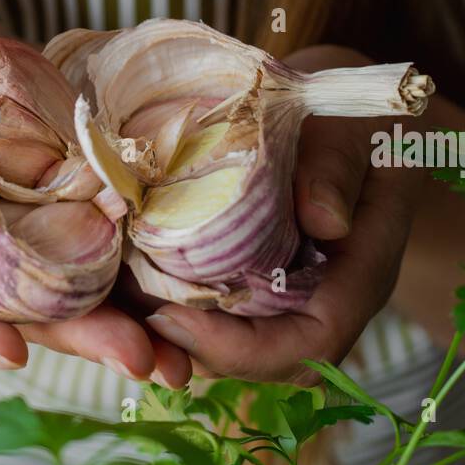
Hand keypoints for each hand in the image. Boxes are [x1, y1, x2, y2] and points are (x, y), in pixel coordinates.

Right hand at [0, 1, 191, 386]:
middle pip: (18, 313)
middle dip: (78, 342)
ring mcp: (35, 236)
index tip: (10, 351)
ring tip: (180, 360)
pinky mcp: (81, 215)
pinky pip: (112, 256)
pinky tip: (194, 306)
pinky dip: (149, 287)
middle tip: (138, 360)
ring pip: (74, 299)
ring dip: (125, 332)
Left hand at [142, 45, 428, 382]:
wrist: (344, 108)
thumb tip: (325, 220)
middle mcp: (318, 298)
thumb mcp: (354, 128)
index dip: (243, 349)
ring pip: (224, 337)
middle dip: (186, 349)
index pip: (312, 342)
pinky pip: (207, 303)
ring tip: (107, 304)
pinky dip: (160, 295)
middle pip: (256, 356)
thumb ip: (338, 169)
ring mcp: (281, 291)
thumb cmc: (356, 117)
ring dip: (165, 330)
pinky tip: (115, 271)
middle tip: (119, 323)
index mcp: (358, 275)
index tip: (174, 321)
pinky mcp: (247, 273)